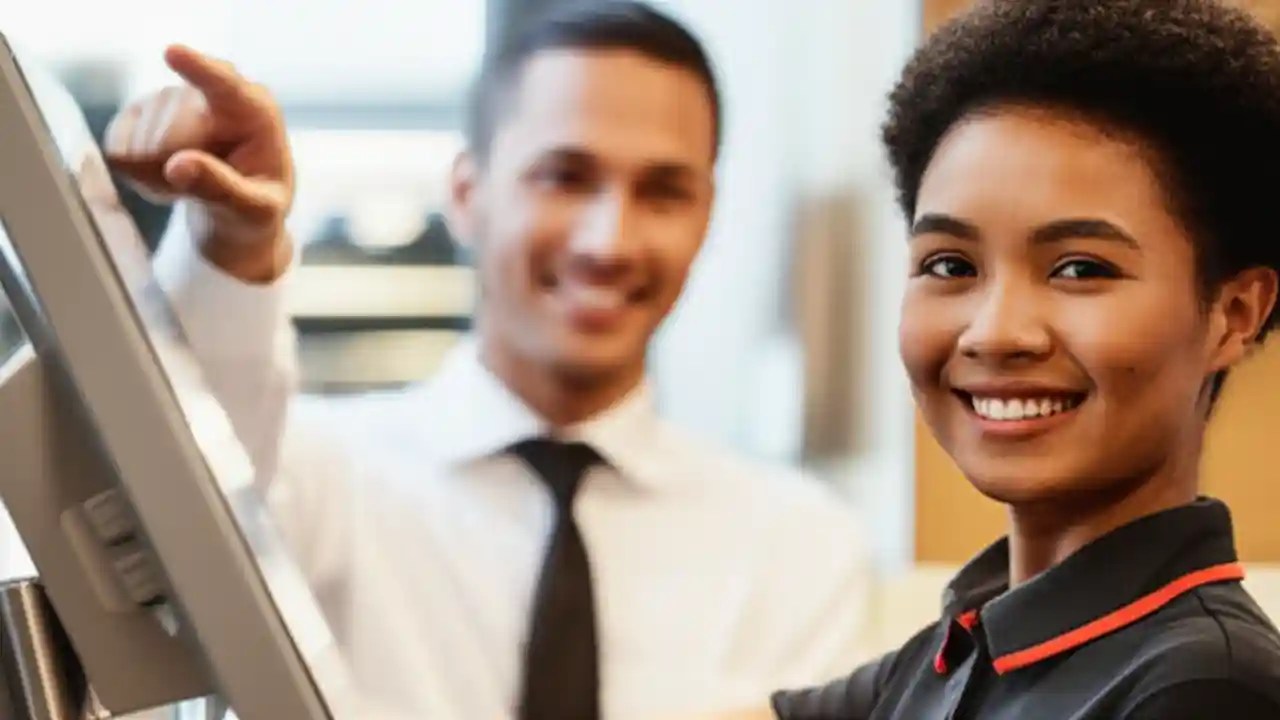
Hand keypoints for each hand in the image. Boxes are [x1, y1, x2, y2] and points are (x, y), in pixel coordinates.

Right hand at [104, 44, 294, 282]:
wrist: (235, 209)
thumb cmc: (256, 207)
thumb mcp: (254, 211)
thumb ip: (221, 188)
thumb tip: (177, 166)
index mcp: (255, 110)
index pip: (224, 84)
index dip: (196, 68)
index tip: (172, 52)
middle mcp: (214, 93)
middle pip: (170, 132)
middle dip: (175, 171)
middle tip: (203, 194)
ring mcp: (175, 98)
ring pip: (140, 141)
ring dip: (157, 177)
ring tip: (190, 187)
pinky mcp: (143, 110)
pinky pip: (118, 143)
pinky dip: (134, 172)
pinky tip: (163, 179)